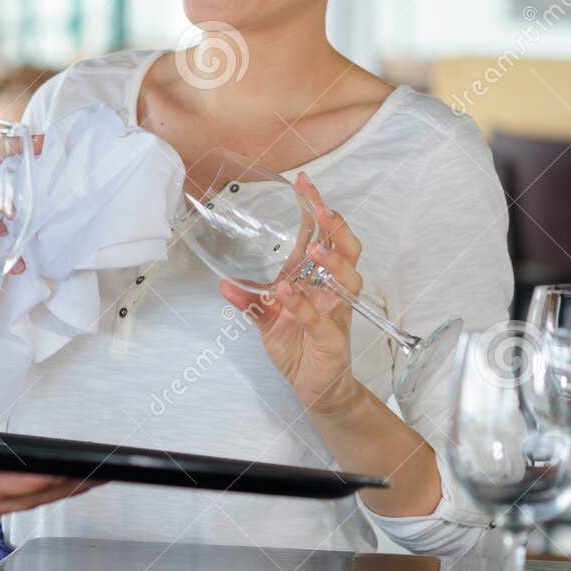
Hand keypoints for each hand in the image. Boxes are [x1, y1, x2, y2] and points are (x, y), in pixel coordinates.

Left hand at [219, 172, 363, 415]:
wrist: (314, 387)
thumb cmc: (297, 347)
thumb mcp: (267, 319)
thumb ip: (249, 299)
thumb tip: (223, 282)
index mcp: (316, 279)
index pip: (322, 236)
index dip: (317, 209)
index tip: (305, 182)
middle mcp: (331, 290)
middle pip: (347, 250)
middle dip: (337, 227)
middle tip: (321, 209)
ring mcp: (335, 313)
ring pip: (346, 279)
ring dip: (330, 260)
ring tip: (311, 247)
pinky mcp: (332, 338)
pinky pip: (319, 317)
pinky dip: (302, 303)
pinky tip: (286, 290)